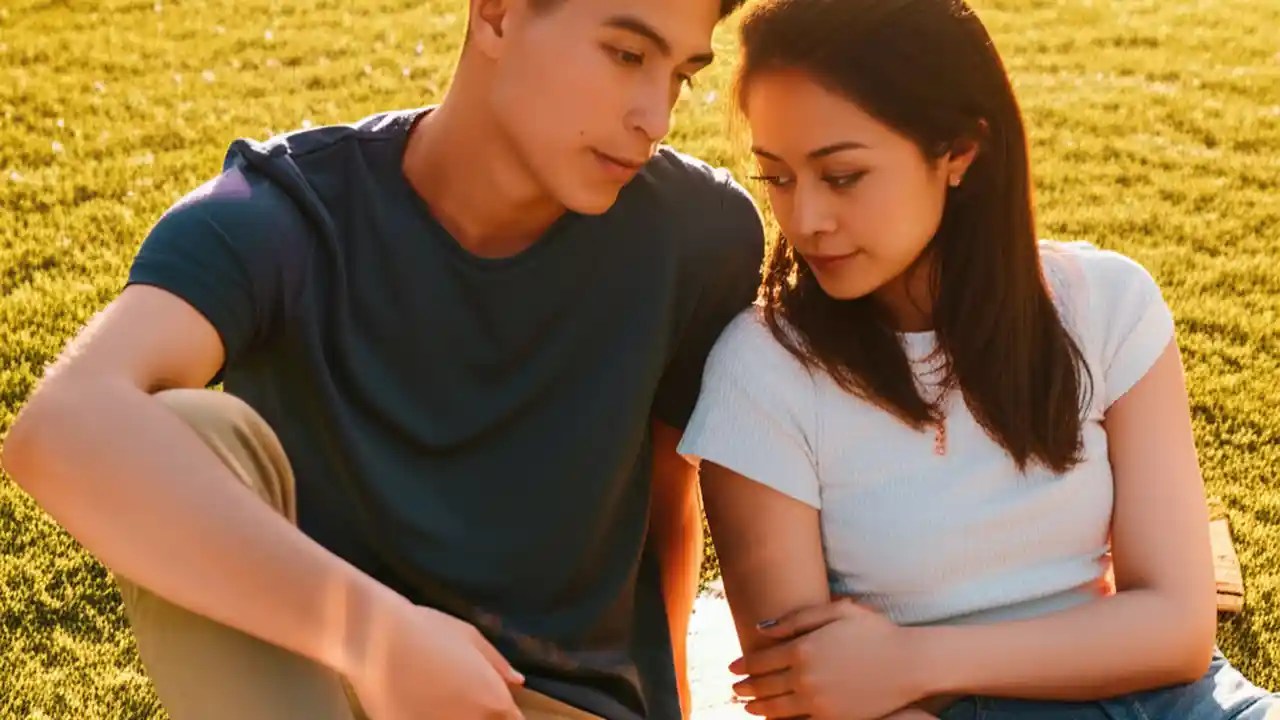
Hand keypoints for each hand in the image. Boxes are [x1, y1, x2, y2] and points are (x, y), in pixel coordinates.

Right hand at [345, 601, 525, 719]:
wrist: (374, 640)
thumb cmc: (425, 630)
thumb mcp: (469, 636)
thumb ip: (497, 664)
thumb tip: (517, 682)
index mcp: (493, 701)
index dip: (504, 713)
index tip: (494, 706)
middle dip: (480, 714)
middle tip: (457, 694)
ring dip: (452, 715)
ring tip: (433, 696)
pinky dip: (424, 716)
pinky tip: (414, 703)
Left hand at [728, 598, 925, 719]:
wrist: (910, 664)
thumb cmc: (875, 632)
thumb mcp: (836, 612)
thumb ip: (796, 619)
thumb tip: (761, 628)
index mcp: (803, 648)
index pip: (760, 661)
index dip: (742, 665)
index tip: (732, 668)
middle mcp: (805, 676)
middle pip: (763, 686)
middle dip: (745, 688)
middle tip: (734, 689)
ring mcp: (818, 701)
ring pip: (776, 708)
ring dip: (757, 707)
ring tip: (748, 706)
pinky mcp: (833, 718)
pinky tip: (775, 718)